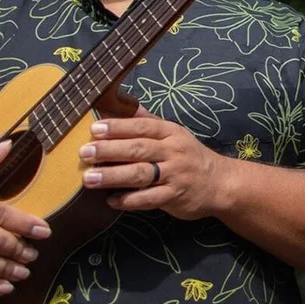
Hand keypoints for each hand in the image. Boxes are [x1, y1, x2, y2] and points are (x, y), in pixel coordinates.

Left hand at [80, 114, 228, 219]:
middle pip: (139, 149)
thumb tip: (122, 103)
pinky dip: (129, 200)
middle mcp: (173, 151)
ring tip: (89, 178)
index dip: (119, 127)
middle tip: (84, 153)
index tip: (94, 128)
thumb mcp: (174, 134)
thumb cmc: (189, 156)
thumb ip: (149, 121)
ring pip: (141, 174)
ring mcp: (175, 174)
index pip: (143, 126)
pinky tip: (111, 200)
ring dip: (113, 176)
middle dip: (110, 150)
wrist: (220, 183)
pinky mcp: (175, 196)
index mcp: (171, 133)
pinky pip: (149, 199)